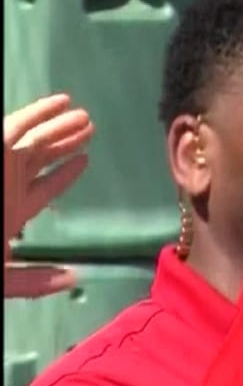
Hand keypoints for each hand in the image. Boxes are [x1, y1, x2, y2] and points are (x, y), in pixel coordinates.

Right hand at [5, 93, 92, 295]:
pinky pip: (15, 125)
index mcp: (11, 213)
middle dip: (65, 143)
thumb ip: (33, 282)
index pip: (44, 190)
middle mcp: (6, 186)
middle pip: (41, 160)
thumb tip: (72, 279)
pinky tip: (61, 103)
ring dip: (59, 126)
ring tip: (86, 116)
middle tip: (91, 128)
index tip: (85, 161)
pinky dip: (38, 113)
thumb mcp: (1, 279)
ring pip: (34, 140)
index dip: (64, 175)